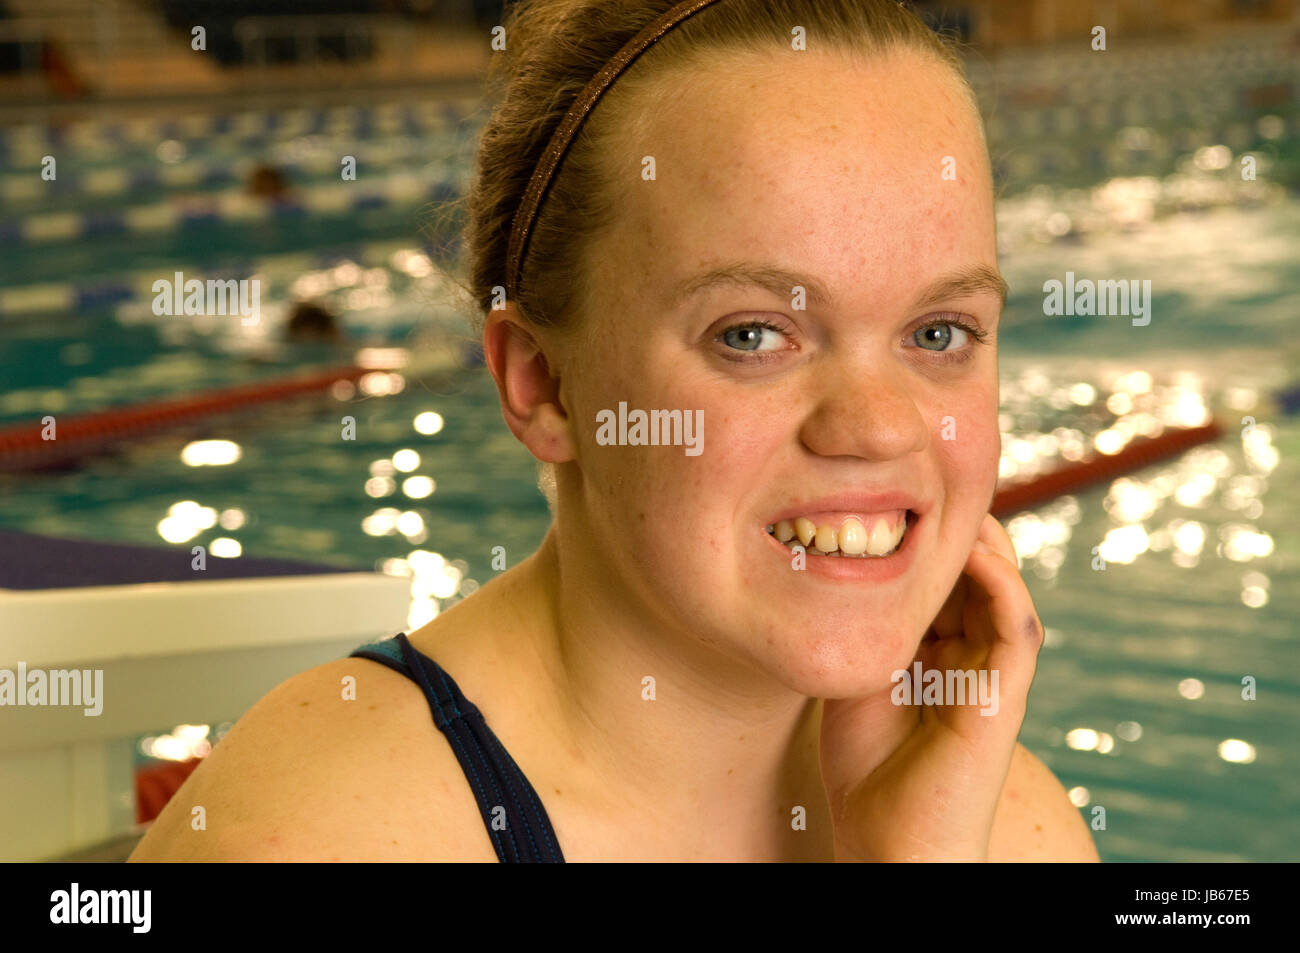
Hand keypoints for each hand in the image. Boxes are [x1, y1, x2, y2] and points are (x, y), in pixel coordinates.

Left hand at [817, 512, 1043, 860]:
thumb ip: (861, 623)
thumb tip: (835, 557)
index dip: (922, 534)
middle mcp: (971, 654)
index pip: (942, 577)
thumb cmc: (865, 766)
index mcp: (939, 650)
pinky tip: (971, 552)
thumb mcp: (854, 673)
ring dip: (980, 542)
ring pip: (1001, 587)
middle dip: (951, 526)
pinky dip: (999, 583)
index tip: (891, 492)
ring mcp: (992, 673)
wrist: (887, 841)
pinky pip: (1015, 625)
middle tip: (923, 479)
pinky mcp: (1004, 694)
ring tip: (948, 500)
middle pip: (974, 572)